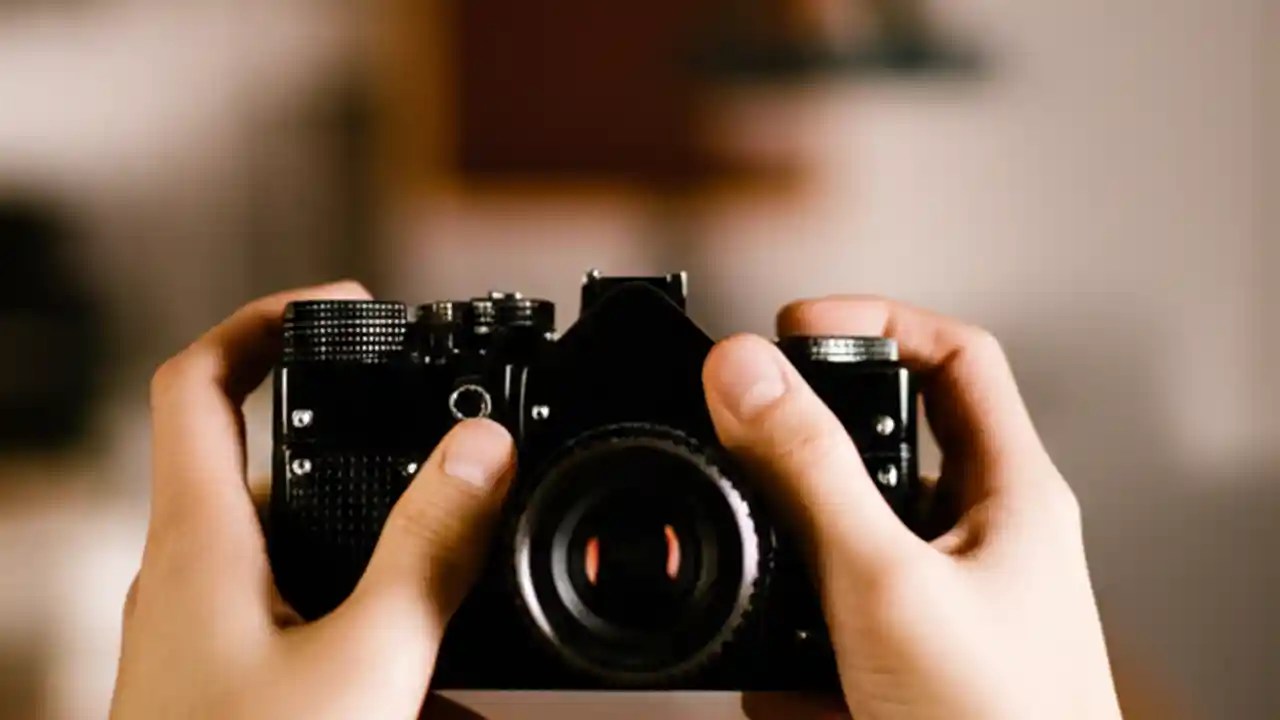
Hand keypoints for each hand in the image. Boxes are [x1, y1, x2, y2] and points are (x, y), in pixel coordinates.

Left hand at [110, 282, 515, 719]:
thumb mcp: (368, 659)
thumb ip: (431, 548)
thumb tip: (480, 449)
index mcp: (199, 544)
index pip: (198, 381)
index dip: (265, 319)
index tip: (348, 306)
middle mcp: (191, 580)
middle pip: (277, 469)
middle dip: (372, 461)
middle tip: (453, 460)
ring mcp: (211, 639)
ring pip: (314, 565)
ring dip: (396, 576)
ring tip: (473, 604)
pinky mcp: (237, 689)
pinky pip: (317, 632)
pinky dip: (383, 642)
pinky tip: (445, 695)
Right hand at [703, 297, 1121, 719]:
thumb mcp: (884, 581)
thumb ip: (810, 473)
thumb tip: (746, 370)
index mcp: (1011, 493)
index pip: (958, 354)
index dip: (877, 319)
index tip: (793, 324)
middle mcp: (985, 537)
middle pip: (893, 439)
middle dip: (812, 440)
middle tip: (749, 433)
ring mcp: (946, 601)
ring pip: (853, 534)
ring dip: (791, 547)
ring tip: (753, 569)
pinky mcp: (908, 657)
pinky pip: (836, 618)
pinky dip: (791, 635)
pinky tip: (769, 676)